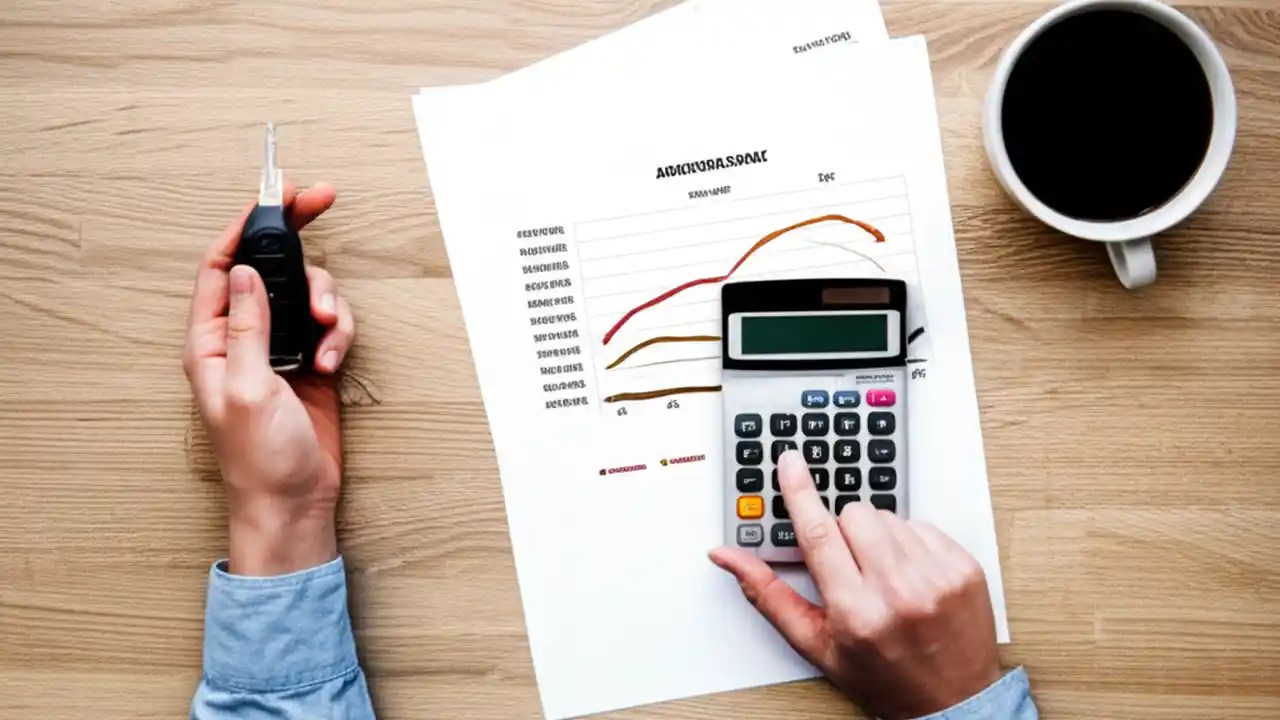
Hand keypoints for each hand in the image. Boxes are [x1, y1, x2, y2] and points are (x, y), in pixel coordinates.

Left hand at [183, 183, 356, 576]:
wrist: (294, 501)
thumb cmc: (259, 457)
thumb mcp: (246, 387)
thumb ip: (247, 326)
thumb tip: (246, 272)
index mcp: (211, 340)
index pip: (221, 266)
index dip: (245, 226)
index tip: (275, 195)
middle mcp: (244, 337)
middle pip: (272, 267)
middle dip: (297, 236)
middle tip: (322, 198)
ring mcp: (280, 348)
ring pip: (310, 294)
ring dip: (327, 304)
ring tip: (328, 336)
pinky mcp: (311, 362)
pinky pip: (331, 326)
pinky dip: (338, 338)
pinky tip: (331, 366)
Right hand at [710, 450, 1001, 719]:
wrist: (953, 701)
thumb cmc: (882, 676)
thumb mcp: (815, 643)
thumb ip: (768, 594)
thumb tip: (727, 556)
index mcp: (855, 612)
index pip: (818, 533)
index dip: (800, 491)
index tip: (791, 462)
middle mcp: (898, 591)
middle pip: (854, 515)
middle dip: (843, 530)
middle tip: (850, 565)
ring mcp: (937, 577)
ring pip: (888, 516)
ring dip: (878, 536)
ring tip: (883, 575)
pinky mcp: (964, 567)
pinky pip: (922, 524)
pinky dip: (910, 541)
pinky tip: (910, 573)